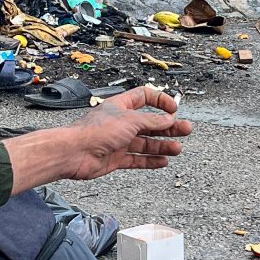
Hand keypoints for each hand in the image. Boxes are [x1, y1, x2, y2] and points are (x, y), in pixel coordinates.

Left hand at [60, 86, 192, 180]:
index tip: (173, 108)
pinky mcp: (116, 158)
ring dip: (162, 145)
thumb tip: (168, 120)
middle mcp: (121, 123)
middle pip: (150, 123)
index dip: (160, 101)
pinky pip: (138, 159)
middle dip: (168, 127)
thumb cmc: (94, 132)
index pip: (145, 98)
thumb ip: (151, 121)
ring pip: (146, 143)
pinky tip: (162, 161)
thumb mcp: (129, 120)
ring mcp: (119, 141)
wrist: (74, 153)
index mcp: (121, 106)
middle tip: (185, 130)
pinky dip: (151, 161)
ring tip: (177, 148)